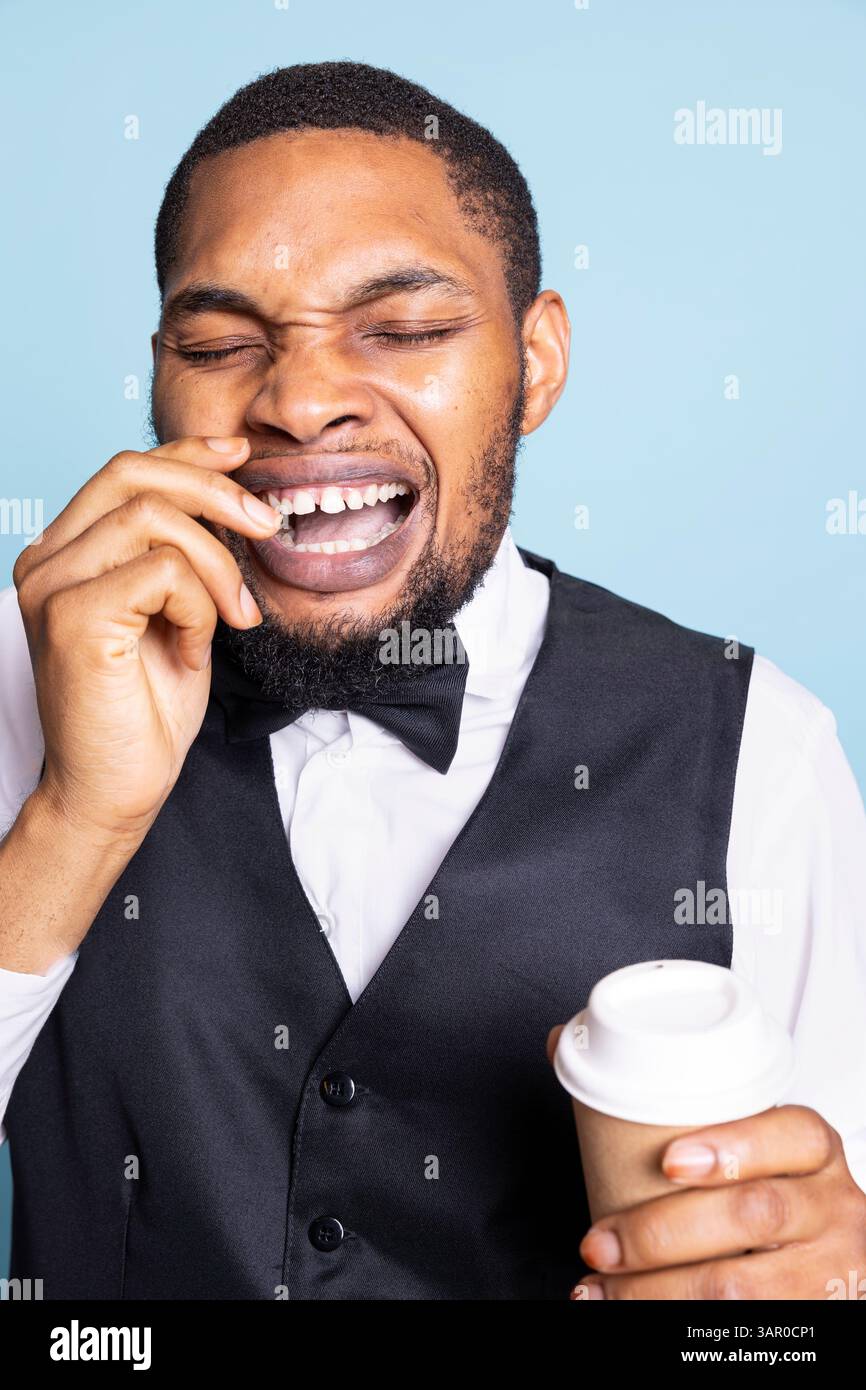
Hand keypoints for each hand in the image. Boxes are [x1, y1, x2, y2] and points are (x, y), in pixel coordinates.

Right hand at [13, 436, 280, 843]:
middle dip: (215, 491)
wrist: (112, 791)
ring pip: (157, 519)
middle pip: (134, 473)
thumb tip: (233, 498)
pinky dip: (200, 607)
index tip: (242, 457)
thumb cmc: (144, 712)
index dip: (188, 453)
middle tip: (267, 528)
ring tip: (233, 619)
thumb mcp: (175, 613)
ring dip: (218, 565)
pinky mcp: (74, 617)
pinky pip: (164, 572)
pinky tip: (196, 647)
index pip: (126, 470)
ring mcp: (52, 585)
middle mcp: (47, 559)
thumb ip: (183, 555)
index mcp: (65, 552)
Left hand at [547, 1025, 865, 1298]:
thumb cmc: (764, 1182)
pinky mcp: (815, 1318)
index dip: (732, 1146)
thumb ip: (663, 1093)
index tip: (667, 1161)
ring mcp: (829, 1270)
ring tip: (601, 1287)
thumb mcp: (742, 1136)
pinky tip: (632, 1316)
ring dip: (657, 1293)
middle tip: (598, 1243)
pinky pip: (746, 1333)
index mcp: (812, 1148)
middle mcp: (831, 1207)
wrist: (823, 1254)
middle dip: (662, 1234)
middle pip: (755, 1216)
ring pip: (743, 1288)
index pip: (790, 1134)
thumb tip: (561, 1044)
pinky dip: (680, 1327)